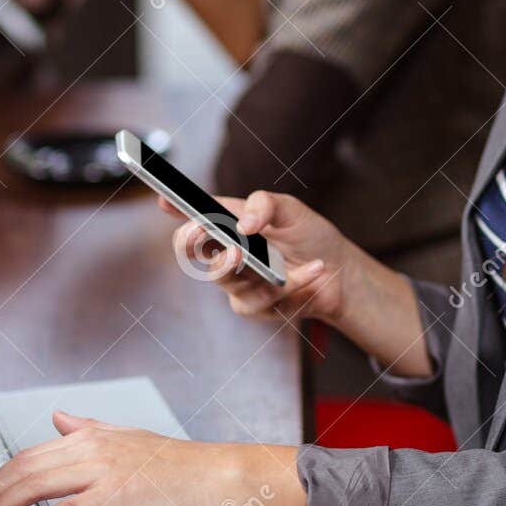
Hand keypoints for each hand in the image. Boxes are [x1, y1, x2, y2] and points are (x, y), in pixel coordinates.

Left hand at [0, 410, 243, 505]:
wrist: (213, 472)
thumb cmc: (175, 461)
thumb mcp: (126, 436)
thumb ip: (88, 427)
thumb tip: (58, 416)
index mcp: (90, 434)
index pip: (28, 454)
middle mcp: (91, 446)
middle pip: (24, 468)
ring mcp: (103, 469)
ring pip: (36, 485)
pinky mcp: (116, 494)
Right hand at [166, 190, 357, 325]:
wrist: (340, 271)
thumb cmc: (309, 235)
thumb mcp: (291, 209)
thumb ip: (265, 205)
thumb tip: (243, 224)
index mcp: (230, 223)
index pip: (195, 213)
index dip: (175, 207)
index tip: (165, 198)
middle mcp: (227, 252)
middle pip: (191, 250)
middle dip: (189, 241)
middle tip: (200, 229)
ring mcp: (238, 283)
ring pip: (221, 277)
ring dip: (236, 265)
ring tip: (244, 254)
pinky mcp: (257, 306)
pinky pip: (264, 298)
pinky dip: (293, 281)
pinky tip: (314, 268)